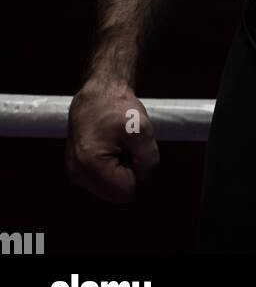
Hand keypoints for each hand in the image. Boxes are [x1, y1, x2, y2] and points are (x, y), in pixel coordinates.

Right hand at [66, 80, 159, 202]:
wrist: (99, 93)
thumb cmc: (119, 108)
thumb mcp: (143, 130)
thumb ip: (148, 161)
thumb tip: (142, 178)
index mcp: (90, 165)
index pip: (127, 191)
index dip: (136, 169)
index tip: (129, 146)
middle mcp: (78, 173)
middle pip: (117, 193)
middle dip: (126, 172)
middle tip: (122, 145)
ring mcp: (75, 173)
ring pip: (110, 188)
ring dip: (118, 170)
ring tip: (115, 145)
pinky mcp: (76, 170)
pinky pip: (103, 181)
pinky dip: (110, 167)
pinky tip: (108, 147)